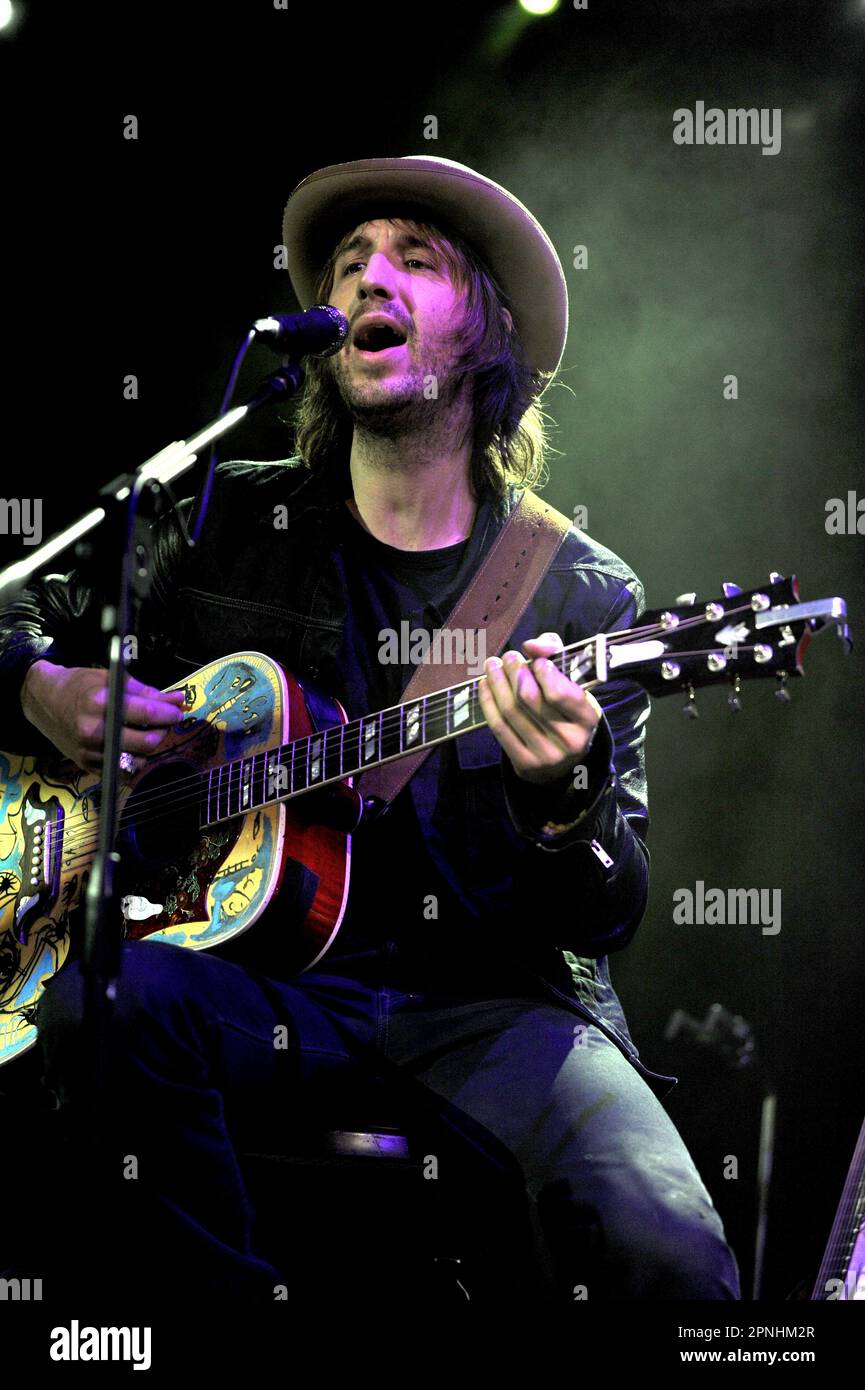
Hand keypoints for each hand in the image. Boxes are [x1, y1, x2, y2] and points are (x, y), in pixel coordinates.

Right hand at [21, 661, 186, 772]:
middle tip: (163, 722)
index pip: (147, 712)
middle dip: (162, 731)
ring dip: (149, 748)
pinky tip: (129, 745)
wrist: (44, 702)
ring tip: (144, 732)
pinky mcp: (87, 766)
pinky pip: (123, 772)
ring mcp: (89, 751)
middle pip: (147, 741)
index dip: (169, 713)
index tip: (177, 710)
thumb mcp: (111, 679)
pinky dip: (132, 761)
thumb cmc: (80, 686)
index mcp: (100, 702)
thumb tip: (178, 700)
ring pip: (138, 760)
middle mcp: (94, 730)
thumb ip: (147, 692)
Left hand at [478, 632, 601, 784]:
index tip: (533, 658)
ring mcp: (546, 756)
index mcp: (587, 719)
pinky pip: (499, 728)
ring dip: (496, 682)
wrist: (563, 762)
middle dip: (514, 671)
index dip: (541, 670)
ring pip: (511, 711)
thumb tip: (531, 645)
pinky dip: (488, 702)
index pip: (559, 692)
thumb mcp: (573, 685)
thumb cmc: (567, 712)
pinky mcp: (525, 765)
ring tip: (492, 665)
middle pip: (529, 698)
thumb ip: (556, 656)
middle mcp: (570, 741)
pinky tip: (485, 685)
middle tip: (508, 657)